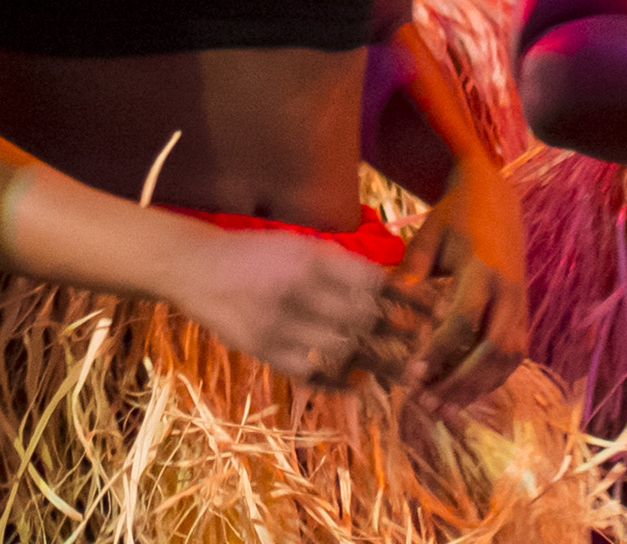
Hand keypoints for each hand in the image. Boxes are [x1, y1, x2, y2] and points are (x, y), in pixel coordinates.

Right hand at [165, 220, 409, 388]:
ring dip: (374, 363)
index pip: (372, 284)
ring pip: (341, 350)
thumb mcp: (298, 244)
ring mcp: (280, 324)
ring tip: (399, 372)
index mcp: (311, 258)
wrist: (197, 268)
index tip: (429, 314)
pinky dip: (338, 380)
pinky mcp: (264, 351)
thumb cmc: (256, 253)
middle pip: (362, 320)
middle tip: (422, 351)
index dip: (405, 302)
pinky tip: (357, 382)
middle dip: (397, 338)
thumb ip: (339, 265)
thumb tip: (387, 288)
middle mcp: (298, 290)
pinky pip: (310, 372)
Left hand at [389, 155, 532, 411]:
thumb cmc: (455, 214)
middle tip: (429, 405)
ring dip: (479, 387)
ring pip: (509, 356)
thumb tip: (394, 305)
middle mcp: (508, 289)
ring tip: (446, 410)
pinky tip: (468, 392)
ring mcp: (520, 300)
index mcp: (482, 268)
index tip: (414, 375)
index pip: (463, 321)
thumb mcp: (429, 234)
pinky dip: (494, 376)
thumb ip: (413, 270)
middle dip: (462, 382)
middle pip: (493, 349)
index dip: (439, 352)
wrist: (496, 196)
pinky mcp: (524, 309)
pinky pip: (516, 351)